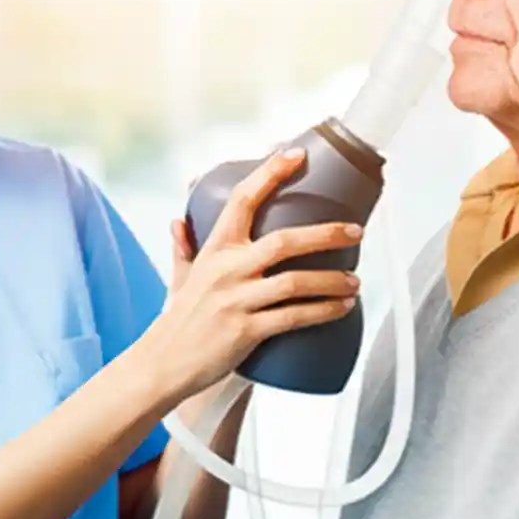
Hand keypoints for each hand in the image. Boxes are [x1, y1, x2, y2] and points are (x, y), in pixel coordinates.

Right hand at [139, 148, 362, 402]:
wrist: (162, 364)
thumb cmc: (178, 319)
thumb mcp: (180, 276)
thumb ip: (184, 248)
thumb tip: (179, 221)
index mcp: (214, 249)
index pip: (242, 199)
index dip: (270, 173)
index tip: (297, 154)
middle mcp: (226, 270)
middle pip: (284, 242)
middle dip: (325, 234)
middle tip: (355, 231)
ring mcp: (237, 301)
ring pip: (295, 282)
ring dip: (332, 280)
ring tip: (355, 280)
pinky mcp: (246, 331)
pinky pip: (294, 317)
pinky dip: (323, 311)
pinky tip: (343, 307)